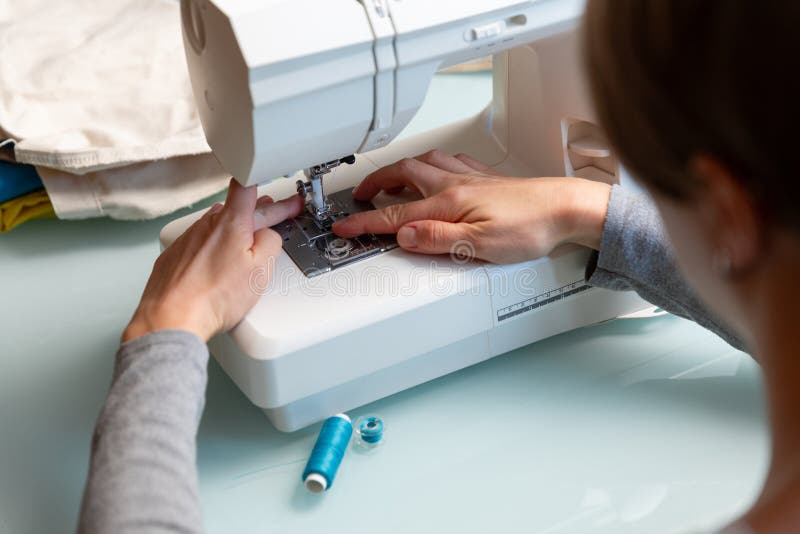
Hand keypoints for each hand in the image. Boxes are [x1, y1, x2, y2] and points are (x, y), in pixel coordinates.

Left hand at [122, 179, 302, 342]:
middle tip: (277, 214)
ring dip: (236, 228)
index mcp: (231, 222)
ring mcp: (188, 239)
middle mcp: (206, 225)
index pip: (249, 186)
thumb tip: (268, 236)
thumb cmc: (213, 296)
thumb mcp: (260, 269)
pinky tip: (219, 259)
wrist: (172, 317)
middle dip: (261, 211)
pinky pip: (201, 244)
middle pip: (237, 208)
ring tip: (250, 236)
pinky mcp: (174, 256)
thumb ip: (271, 243)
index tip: (287, 199)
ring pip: (218, 226)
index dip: (270, 185)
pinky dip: (214, 247)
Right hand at [332, 150, 610, 263]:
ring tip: (388, 182)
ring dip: (399, 170)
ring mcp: (470, 177)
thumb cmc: (531, 227)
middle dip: (375, 184)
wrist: (566, 209)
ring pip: (424, 162)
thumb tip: (402, 236)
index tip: (344, 228)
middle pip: (403, 175)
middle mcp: (455, 184)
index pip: (395, 215)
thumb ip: (437, 238)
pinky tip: (434, 169)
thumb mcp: (480, 244)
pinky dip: (430, 163)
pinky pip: (449, 160)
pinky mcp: (486, 177)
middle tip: (359, 196)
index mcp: (448, 203)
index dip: (365, 223)